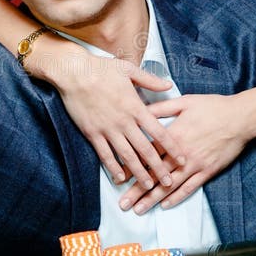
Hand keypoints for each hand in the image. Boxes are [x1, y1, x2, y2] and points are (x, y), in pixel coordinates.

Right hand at [56, 56, 185, 189]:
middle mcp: (124, 121)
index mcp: (136, 107)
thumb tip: (168, 85)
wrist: (74, 73)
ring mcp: (108, 129)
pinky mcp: (92, 133)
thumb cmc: (101, 69)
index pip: (159, 132)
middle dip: (158, 168)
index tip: (181, 159)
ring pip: (127, 156)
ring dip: (138, 173)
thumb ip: (150, 80)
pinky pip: (104, 154)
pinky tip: (120, 178)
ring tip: (148, 186)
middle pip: (145, 149)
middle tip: (168, 182)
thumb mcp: (129, 69)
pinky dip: (113, 167)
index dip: (172, 147)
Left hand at [117, 94, 249, 212]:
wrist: (240, 118)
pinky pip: (189, 187)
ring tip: (139, 210)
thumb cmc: (212, 107)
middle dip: (137, 190)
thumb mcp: (184, 102)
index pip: (146, 155)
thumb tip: (141, 109)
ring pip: (169, 185)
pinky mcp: (207, 171)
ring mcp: (195, 165)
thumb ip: (161, 108)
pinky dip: (177, 197)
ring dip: (153, 199)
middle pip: (155, 175)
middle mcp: (181, 154)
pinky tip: (165, 205)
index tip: (119, 178)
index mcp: (172, 136)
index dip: (132, 167)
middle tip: (123, 204)